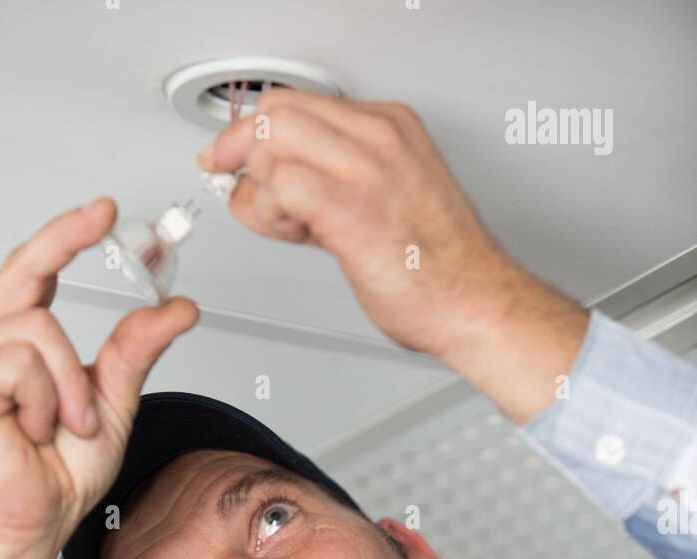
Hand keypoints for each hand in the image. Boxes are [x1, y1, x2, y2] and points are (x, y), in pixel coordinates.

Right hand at [0, 198, 198, 552]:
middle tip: (106, 217)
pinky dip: (46, 401)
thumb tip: (177, 306)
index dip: (65, 235)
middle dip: (68, 241)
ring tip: (63, 424)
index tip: (105, 211)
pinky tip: (33, 430)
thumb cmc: (60, 472)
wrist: (36, 522)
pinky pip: (24, 362)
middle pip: (27, 269)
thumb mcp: (113, 399)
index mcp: (10, 338)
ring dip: (71, 385)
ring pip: (41, 328)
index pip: (33, 270)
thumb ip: (135, 350)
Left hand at [200, 92, 588, 420]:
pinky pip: (280, 187)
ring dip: (260, 189)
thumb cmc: (440, 267)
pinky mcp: (350, 208)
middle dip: (242, 151)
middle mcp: (378, 137)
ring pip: (271, 143)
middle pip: (278, 110)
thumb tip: (277, 192)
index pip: (300, 103)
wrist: (475, 302)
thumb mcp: (389, 201)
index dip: (258, 134)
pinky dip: (269, 213)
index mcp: (391, 127)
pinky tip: (295, 235)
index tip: (237, 160)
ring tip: (287, 225)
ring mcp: (364, 169)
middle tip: (235, 185)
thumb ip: (331, 187)